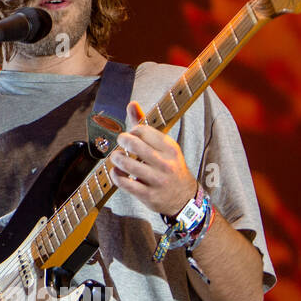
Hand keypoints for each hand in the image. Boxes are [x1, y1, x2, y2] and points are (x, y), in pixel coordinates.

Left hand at [107, 100, 197, 217]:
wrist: (184, 197)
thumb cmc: (169, 167)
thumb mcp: (164, 146)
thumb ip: (145, 125)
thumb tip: (131, 103)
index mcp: (169, 148)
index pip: (142, 130)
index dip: (132, 131)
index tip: (132, 136)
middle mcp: (165, 163)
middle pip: (133, 144)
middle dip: (121, 141)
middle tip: (120, 144)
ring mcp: (157, 180)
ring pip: (127, 164)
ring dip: (116, 158)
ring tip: (116, 158)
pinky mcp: (148, 195)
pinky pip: (125, 183)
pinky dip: (116, 175)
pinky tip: (118, 172)